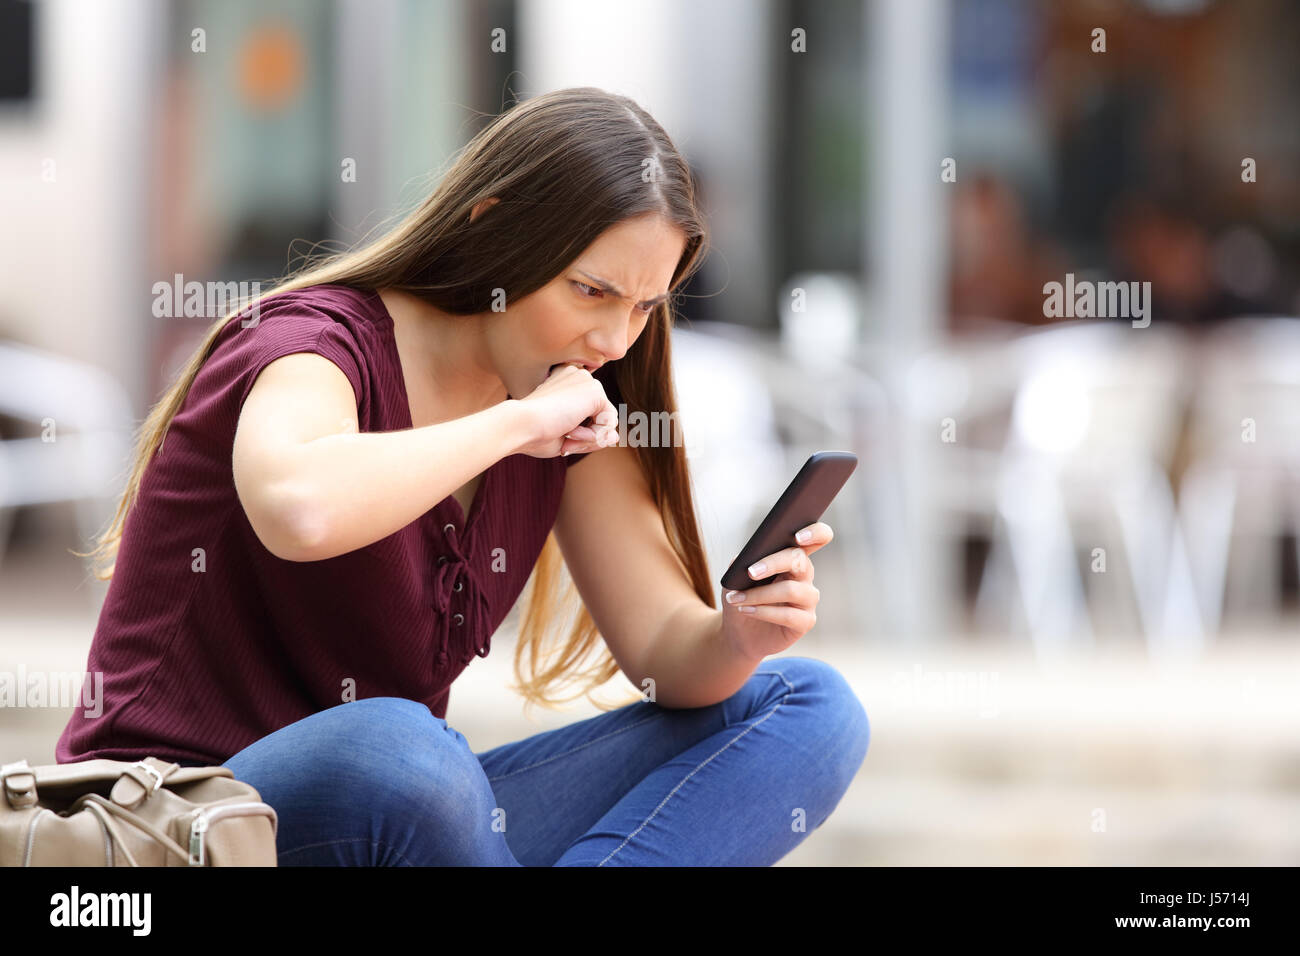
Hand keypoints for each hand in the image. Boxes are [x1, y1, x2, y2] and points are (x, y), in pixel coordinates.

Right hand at [516, 363, 619, 458]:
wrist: (521, 425)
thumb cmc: (534, 434)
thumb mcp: (566, 437)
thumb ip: (591, 435)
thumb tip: (615, 436)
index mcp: (564, 383)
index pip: (588, 413)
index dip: (581, 433)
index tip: (562, 439)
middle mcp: (576, 376)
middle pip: (599, 417)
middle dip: (586, 436)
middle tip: (564, 441)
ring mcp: (586, 381)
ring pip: (606, 421)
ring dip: (589, 438)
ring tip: (566, 436)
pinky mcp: (595, 390)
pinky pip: (609, 423)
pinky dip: (594, 436)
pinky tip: (572, 431)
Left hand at [720, 522, 831, 659]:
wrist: (738, 632)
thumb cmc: (741, 598)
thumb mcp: (735, 578)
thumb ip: (741, 563)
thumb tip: (745, 556)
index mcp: (792, 558)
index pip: (818, 537)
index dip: (815, 533)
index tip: (798, 536)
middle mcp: (805, 576)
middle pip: (800, 560)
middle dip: (773, 563)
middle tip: (750, 572)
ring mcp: (808, 599)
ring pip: (790, 590)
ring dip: (759, 594)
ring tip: (736, 599)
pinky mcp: (806, 621)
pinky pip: (789, 615)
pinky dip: (763, 611)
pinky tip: (746, 610)